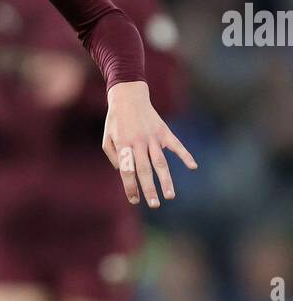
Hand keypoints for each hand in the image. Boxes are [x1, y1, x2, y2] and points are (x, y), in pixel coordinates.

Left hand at [103, 80, 196, 206]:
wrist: (128, 96)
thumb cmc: (115, 121)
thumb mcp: (107, 138)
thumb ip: (114, 156)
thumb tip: (123, 172)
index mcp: (124, 145)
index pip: (127, 171)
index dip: (130, 186)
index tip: (134, 200)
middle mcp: (139, 142)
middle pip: (145, 170)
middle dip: (149, 188)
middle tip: (154, 204)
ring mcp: (153, 137)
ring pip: (161, 162)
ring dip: (166, 180)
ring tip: (170, 195)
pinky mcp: (164, 131)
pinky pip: (176, 145)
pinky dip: (185, 155)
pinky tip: (193, 167)